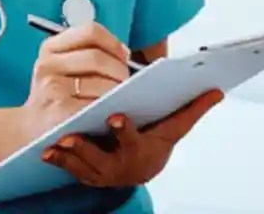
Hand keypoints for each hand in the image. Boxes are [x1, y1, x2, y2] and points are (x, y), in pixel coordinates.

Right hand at [19, 23, 132, 140]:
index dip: (113, 43)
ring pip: (100, 82)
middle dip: (120, 70)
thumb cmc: (54, 96)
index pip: (90, 31)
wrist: (30, 128)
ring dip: (118, 91)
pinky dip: (109, 107)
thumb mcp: (60, 68)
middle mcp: (48, 64)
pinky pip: (95, 104)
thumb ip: (86, 54)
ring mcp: (52, 88)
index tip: (124, 56)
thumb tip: (124, 54)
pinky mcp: (59, 111)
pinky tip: (110, 111)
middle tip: (127, 83)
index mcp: (50, 48)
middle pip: (97, 58)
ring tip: (121, 97)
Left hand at [42, 88, 223, 187]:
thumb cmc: (154, 144)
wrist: (138, 170)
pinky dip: (59, 160)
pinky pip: (69, 168)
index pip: (133, 140)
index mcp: (141, 150)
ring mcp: (100, 172)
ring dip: (68, 155)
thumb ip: (192, 110)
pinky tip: (46, 150)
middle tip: (71, 135)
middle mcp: (119, 166)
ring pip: (81, 165)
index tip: (115, 117)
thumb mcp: (173, 130)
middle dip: (86, 148)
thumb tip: (217, 90)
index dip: (124, 131)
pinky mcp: (85, 173)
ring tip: (55, 141)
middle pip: (101, 159)